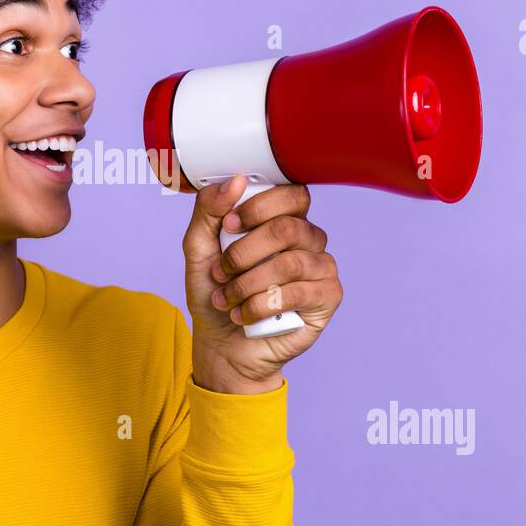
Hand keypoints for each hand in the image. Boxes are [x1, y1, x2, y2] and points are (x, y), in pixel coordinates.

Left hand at [182, 174, 343, 393]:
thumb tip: (235, 181)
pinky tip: (245, 314)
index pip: (291, 194)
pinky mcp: (326, 297)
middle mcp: (308, 239)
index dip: (258, 207)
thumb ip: (209, 210)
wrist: (222, 344)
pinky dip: (261, 305)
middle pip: (288, 228)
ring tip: (228, 298)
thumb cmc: (215, 293)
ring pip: (290, 263)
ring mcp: (321, 268)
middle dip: (244, 252)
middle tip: (221, 271)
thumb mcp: (199, 248)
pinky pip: (299, 292)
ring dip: (247, 284)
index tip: (229, 226)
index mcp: (284, 219)